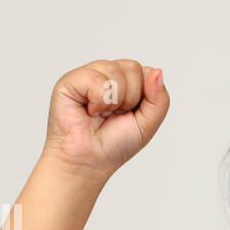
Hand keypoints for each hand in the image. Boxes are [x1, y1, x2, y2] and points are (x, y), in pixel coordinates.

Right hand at [42, 59, 169, 178]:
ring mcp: (88, 76)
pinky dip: (99, 100)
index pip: (146, 72)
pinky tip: (90, 111)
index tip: (132, 113)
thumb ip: (159, 99)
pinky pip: (95, 78)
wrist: (90, 161)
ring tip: (102, 114)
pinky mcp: (70, 81)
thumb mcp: (148, 123)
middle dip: (130, 98)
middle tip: (115, 115)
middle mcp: (107, 75)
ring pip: (114, 70)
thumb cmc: (114, 144)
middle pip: (132, 68)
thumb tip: (158, 71)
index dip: (144, 95)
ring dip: (114, 101)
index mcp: (127, 83)